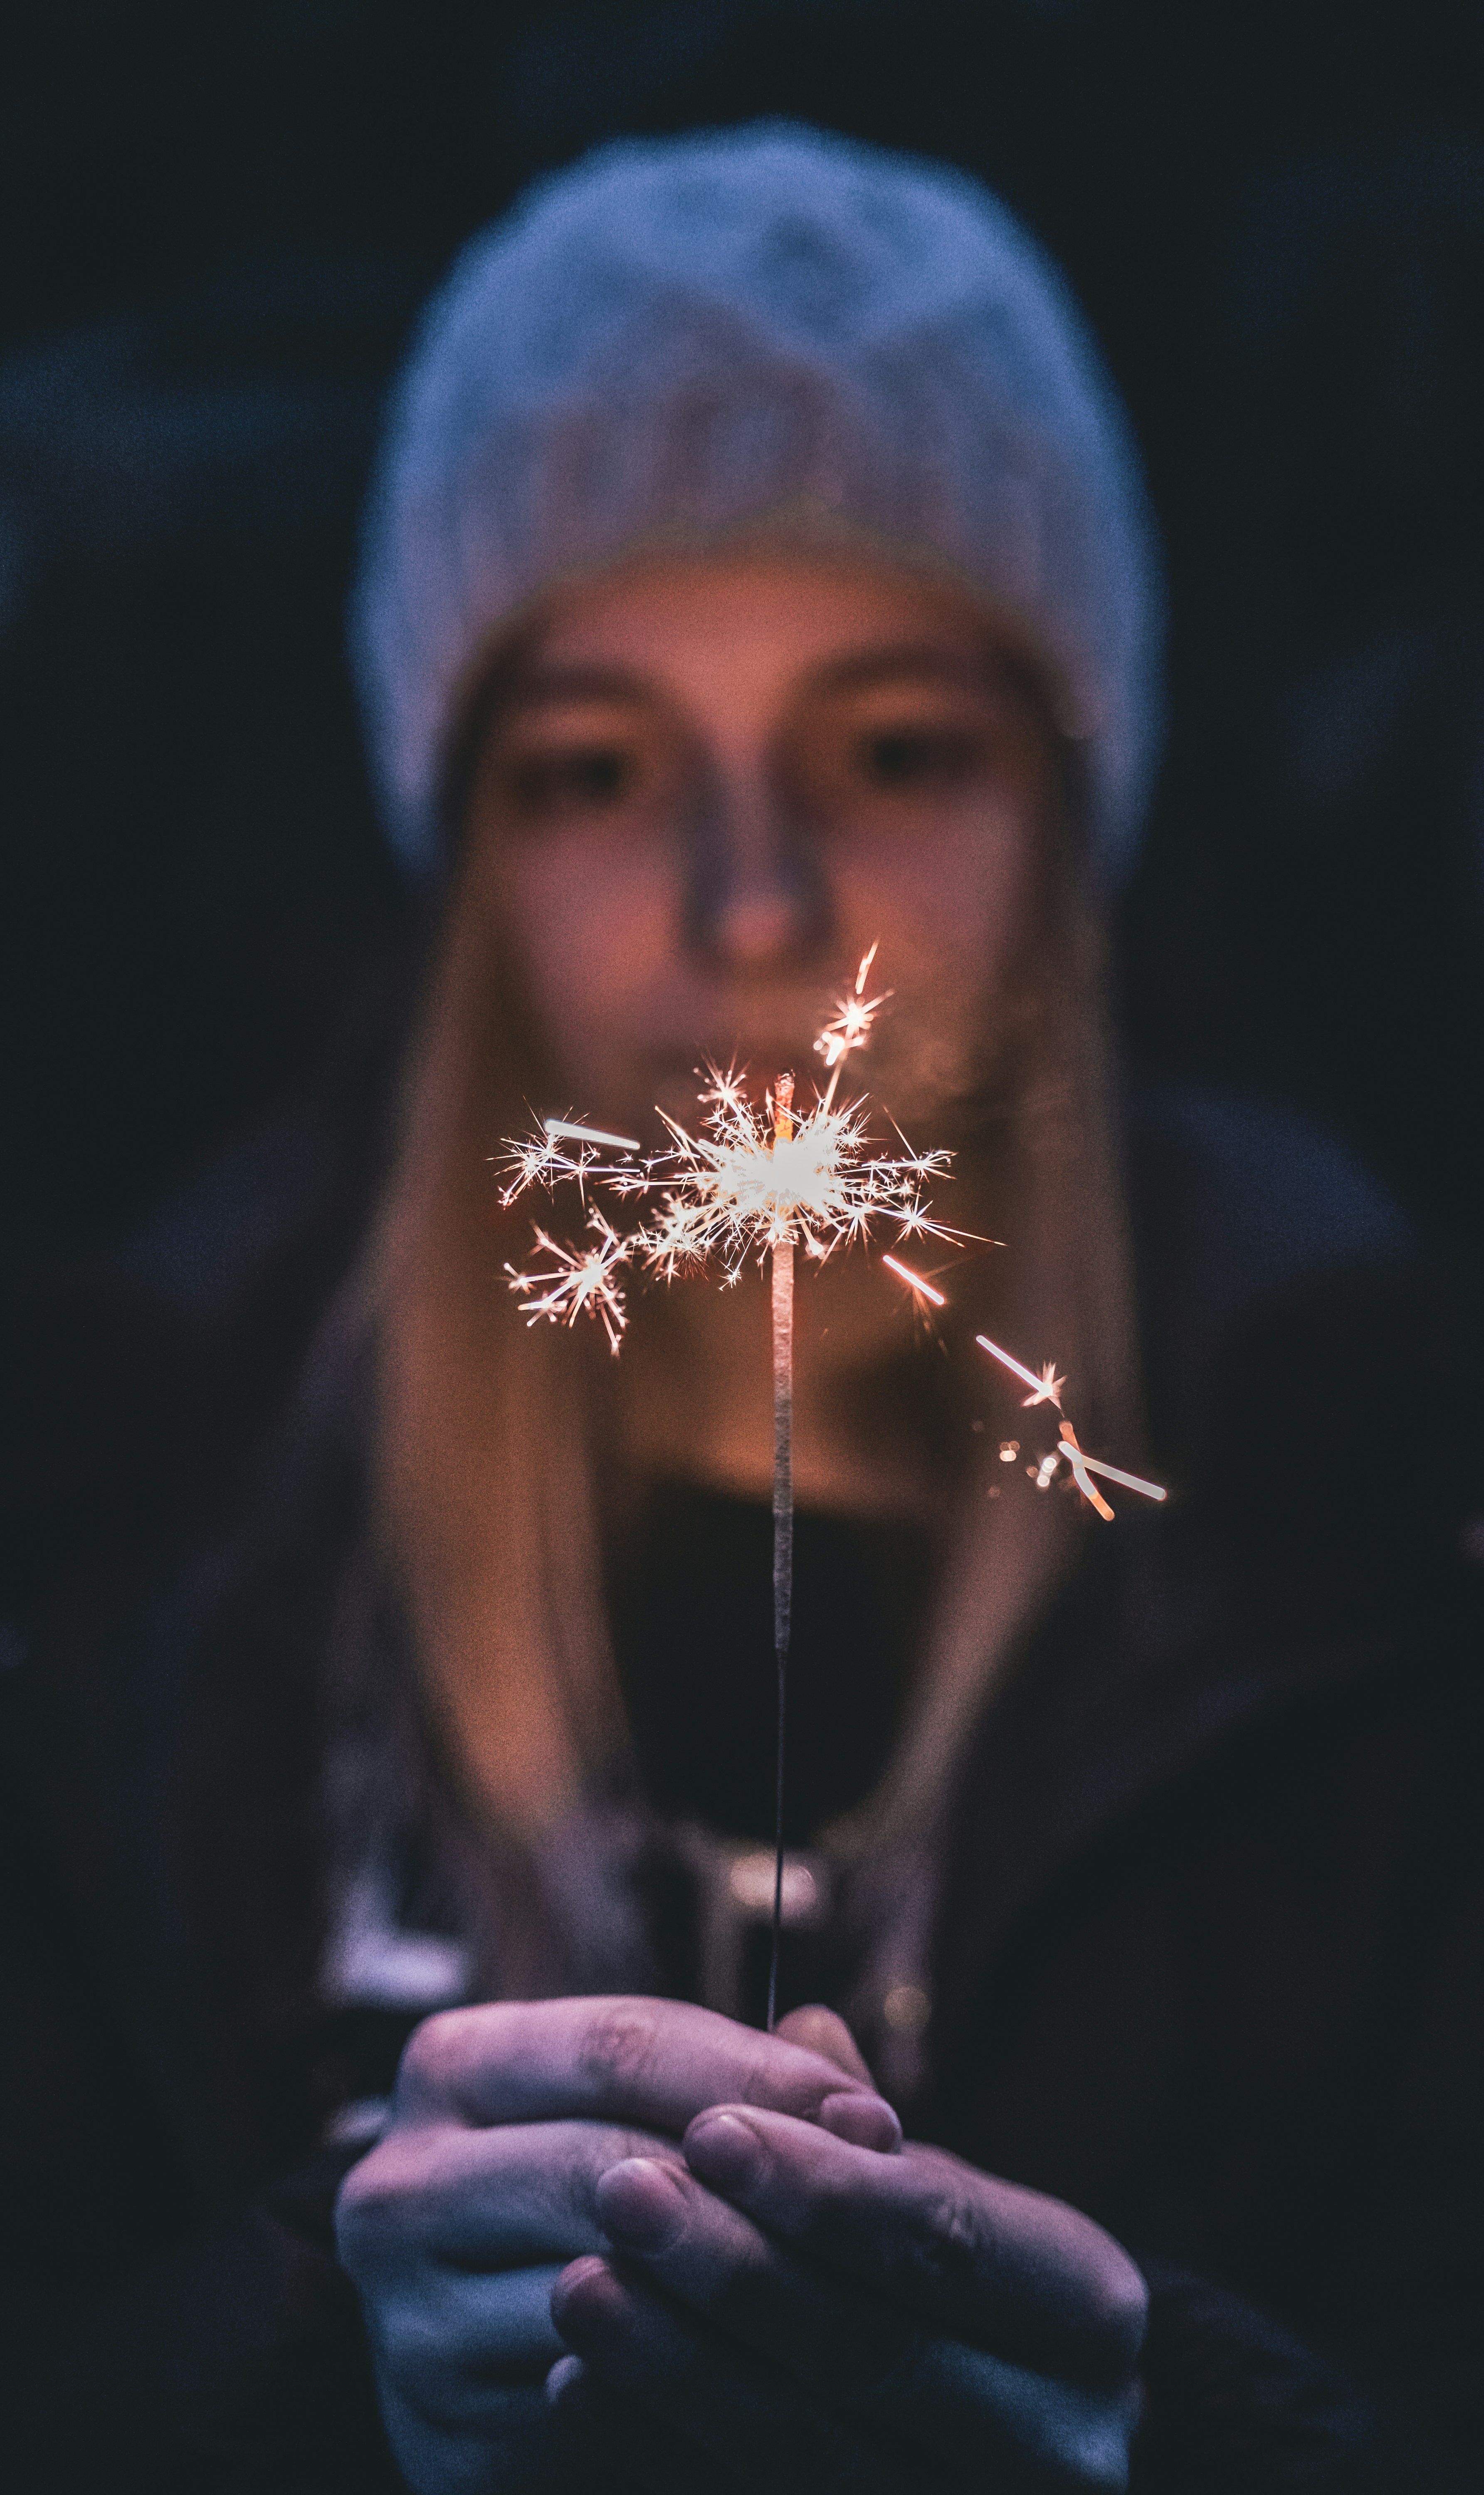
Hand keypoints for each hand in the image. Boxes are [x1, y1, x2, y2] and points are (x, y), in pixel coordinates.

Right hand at [335, 1995, 899, 2493]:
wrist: (498, 2358)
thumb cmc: (598, 2202)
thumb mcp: (653, 2114)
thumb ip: (735, 2078)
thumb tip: (825, 2032)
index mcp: (452, 2065)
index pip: (618, 2042)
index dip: (755, 2073)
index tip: (872, 2112)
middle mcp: (398, 2181)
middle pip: (607, 2165)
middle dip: (759, 2187)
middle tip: (880, 2206)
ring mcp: (407, 2316)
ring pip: (605, 2296)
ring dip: (741, 2300)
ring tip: (857, 2295)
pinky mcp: (442, 2433)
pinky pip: (592, 2410)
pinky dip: (692, 2398)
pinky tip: (783, 2387)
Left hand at [549, 2022, 1147, 2491]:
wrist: (994, 2440)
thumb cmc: (954, 2286)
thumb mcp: (942, 2198)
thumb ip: (869, 2132)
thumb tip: (803, 2028)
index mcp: (1088, 2311)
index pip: (944, 2237)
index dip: (821, 2187)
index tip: (708, 2128)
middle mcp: (1065, 2440)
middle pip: (873, 2350)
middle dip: (735, 2269)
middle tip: (621, 2194)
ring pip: (810, 2452)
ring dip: (678, 2366)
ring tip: (579, 2285)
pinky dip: (661, 2452)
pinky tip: (580, 2389)